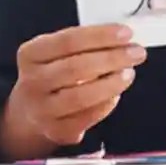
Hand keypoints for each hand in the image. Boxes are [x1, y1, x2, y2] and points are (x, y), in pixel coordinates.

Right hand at [3, 24, 144, 149]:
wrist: (30, 111)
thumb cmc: (51, 74)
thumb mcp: (54, 53)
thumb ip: (82, 44)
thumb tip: (120, 39)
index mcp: (30, 54)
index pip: (68, 41)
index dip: (100, 36)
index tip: (125, 33)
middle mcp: (32, 82)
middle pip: (76, 68)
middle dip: (112, 58)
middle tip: (136, 53)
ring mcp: (42, 109)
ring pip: (82, 96)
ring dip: (112, 83)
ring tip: (129, 73)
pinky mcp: (57, 131)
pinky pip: (87, 117)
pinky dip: (106, 104)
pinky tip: (116, 94)